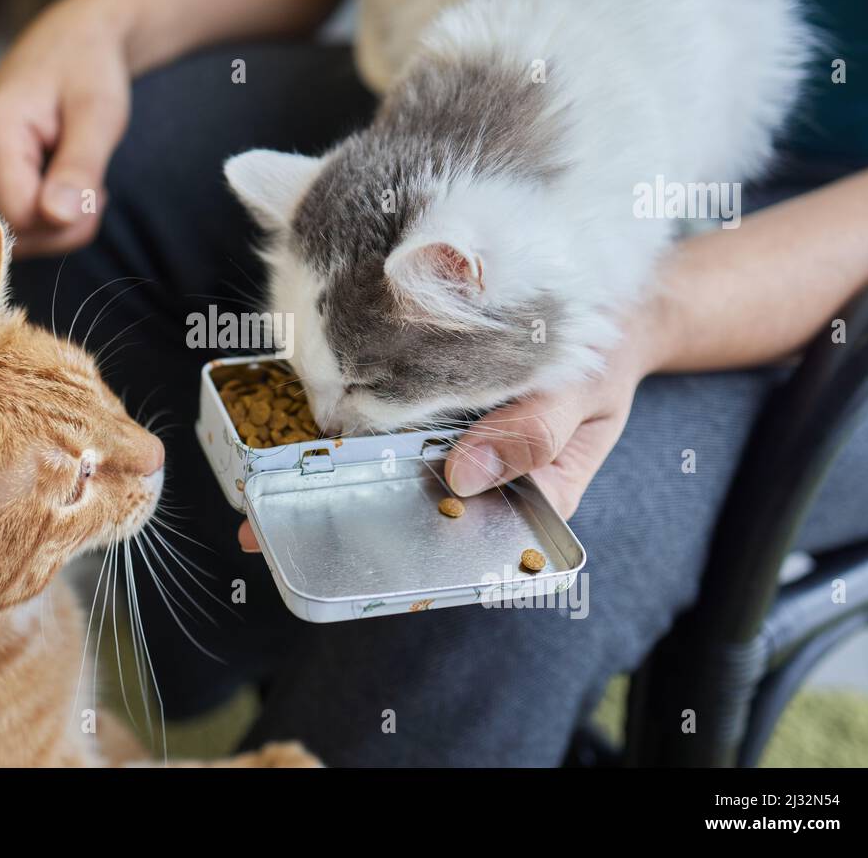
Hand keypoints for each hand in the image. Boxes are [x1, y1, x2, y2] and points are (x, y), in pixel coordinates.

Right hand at [0, 0, 133, 256]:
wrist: (74, 39)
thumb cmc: (90, 69)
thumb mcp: (99, 115)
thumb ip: (79, 168)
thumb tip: (55, 217)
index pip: (19, 219)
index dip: (66, 223)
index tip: (99, 194)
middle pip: (12, 234)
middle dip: (63, 227)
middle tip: (95, 189)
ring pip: (10, 235)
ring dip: (55, 225)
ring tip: (77, 181)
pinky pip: (8, 223)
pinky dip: (43, 218)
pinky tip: (60, 185)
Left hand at [235, 327, 655, 549]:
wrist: (612, 307)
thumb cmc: (604, 359)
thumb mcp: (581, 396)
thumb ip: (534, 431)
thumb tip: (463, 475)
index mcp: (520, 500)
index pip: (453, 546)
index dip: (391, 558)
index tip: (329, 560)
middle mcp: (474, 478)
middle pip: (401, 510)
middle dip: (333, 518)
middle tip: (261, 528)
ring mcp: (446, 441)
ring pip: (382, 467)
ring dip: (325, 474)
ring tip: (255, 486)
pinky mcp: (426, 397)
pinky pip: (381, 415)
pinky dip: (340, 417)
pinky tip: (286, 423)